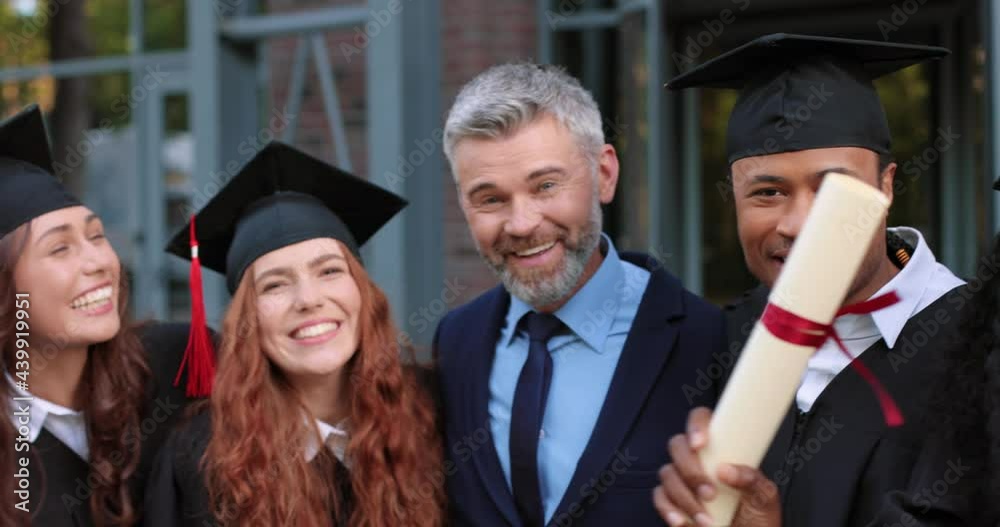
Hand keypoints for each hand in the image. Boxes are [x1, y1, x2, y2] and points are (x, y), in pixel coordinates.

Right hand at [652, 407, 781, 526]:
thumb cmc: (757, 518)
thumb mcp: (765, 495)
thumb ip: (752, 479)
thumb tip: (728, 470)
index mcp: (723, 450)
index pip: (702, 420)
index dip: (696, 425)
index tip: (700, 443)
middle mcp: (700, 461)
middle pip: (678, 445)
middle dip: (691, 471)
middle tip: (709, 492)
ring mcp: (684, 480)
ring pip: (668, 473)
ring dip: (685, 498)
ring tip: (706, 518)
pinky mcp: (673, 501)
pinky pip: (660, 497)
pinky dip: (670, 510)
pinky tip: (684, 521)